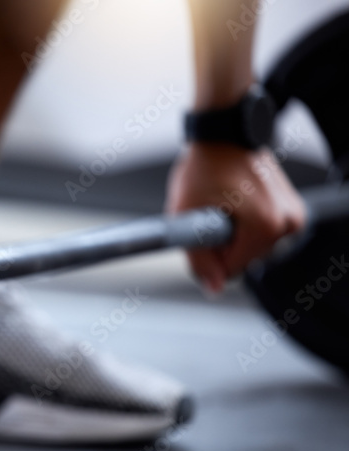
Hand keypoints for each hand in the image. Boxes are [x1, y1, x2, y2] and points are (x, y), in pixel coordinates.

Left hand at [165, 142, 304, 292]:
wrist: (224, 132)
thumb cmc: (204, 165)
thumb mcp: (186, 212)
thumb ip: (197, 257)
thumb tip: (212, 289)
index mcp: (266, 226)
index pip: (229, 269)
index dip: (207, 253)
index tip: (201, 224)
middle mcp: (288, 223)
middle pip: (244, 260)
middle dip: (222, 244)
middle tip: (211, 210)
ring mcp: (294, 216)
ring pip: (252, 249)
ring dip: (233, 235)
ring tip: (223, 202)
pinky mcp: (292, 210)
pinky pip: (261, 235)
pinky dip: (245, 225)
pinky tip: (236, 202)